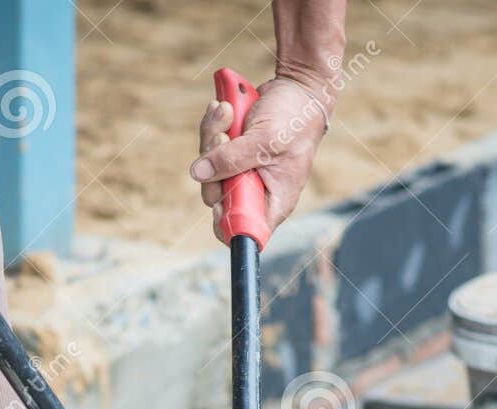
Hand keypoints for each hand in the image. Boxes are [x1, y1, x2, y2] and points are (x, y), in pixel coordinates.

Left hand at [190, 76, 330, 242]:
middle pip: (216, 198)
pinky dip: (213, 127)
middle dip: (212, 164)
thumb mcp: (264, 140)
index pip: (244, 231)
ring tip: (225, 110)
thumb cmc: (293, 117)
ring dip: (211, 136)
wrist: (297, 88)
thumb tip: (198, 174)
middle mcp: (256, 191)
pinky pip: (210, 149)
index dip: (224, 222)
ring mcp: (243, 173)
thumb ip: (231, 159)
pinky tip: (223, 108)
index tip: (218, 199)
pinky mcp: (232, 155)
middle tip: (221, 136)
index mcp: (273, 200)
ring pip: (208, 170)